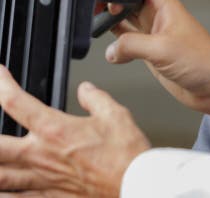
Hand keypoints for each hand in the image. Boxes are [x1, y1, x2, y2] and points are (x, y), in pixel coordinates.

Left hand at [0, 66, 148, 196]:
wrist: (135, 184)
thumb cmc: (126, 155)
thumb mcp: (116, 115)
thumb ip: (96, 99)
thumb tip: (86, 89)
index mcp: (55, 129)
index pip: (15, 101)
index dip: (1, 84)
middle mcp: (41, 155)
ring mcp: (41, 179)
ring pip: (0, 177)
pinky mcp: (49, 197)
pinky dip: (5, 194)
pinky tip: (2, 191)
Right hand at [105, 0, 209, 114]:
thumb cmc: (202, 60)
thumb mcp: (162, 48)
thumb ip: (132, 45)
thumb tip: (112, 50)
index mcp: (164, 6)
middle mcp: (157, 18)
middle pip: (127, 1)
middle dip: (111, 5)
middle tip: (99, 16)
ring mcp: (153, 35)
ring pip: (125, 22)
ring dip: (112, 26)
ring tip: (102, 33)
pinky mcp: (151, 53)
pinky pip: (128, 44)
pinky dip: (117, 49)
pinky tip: (115, 56)